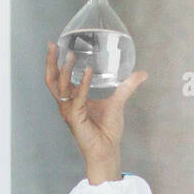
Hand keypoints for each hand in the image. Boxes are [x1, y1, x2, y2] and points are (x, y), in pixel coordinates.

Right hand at [45, 42, 147, 180]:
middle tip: (52, 44)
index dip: (56, 61)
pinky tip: (89, 72)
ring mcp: (69, 110)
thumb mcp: (118, 102)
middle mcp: (67, 103)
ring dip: (65, 69)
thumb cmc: (108, 130)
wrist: (108, 150)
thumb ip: (127, 86)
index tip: (58, 45)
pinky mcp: (75, 117)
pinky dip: (83, 84)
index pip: (59, 77)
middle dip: (51, 61)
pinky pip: (78, 98)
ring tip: (71, 55)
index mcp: (73, 98)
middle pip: (52, 79)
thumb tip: (142, 73)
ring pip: (60, 86)